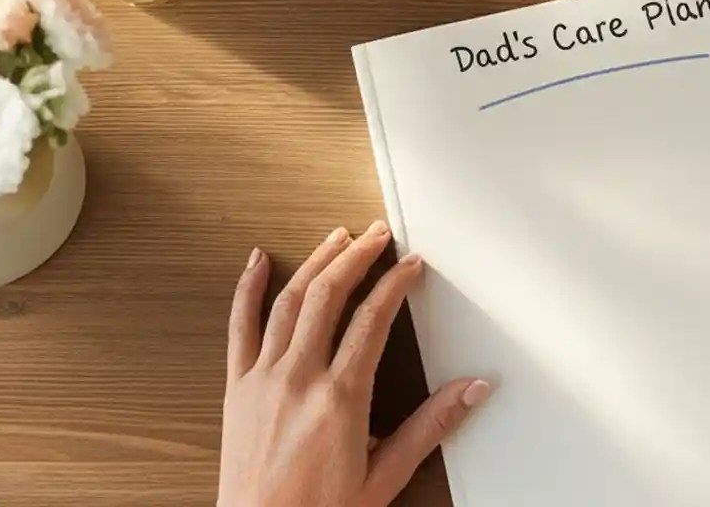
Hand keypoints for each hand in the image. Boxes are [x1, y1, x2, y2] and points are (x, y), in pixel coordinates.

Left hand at [218, 222, 491, 506]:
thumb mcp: (386, 475)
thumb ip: (431, 426)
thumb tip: (473, 390)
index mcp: (339, 398)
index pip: (373, 320)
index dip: (395, 284)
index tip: (410, 265)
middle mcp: (298, 379)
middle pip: (329, 295)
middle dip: (357, 256)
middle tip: (378, 234)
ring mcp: (262, 379)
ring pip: (288, 301)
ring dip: (315, 262)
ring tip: (337, 238)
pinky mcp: (237, 387)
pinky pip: (239, 326)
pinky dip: (248, 289)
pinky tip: (257, 262)